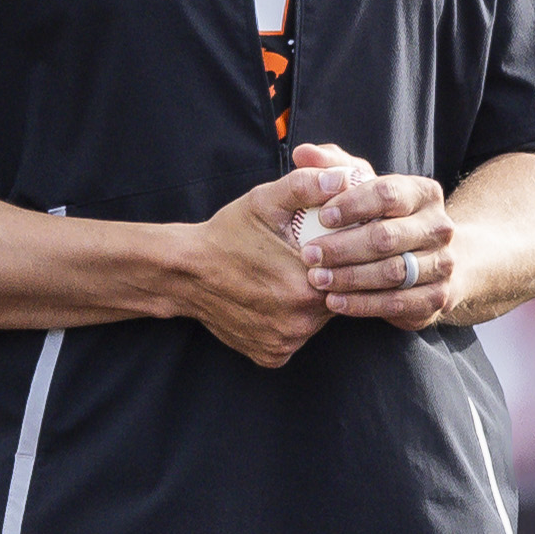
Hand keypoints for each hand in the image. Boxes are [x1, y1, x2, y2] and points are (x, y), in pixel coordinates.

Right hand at [173, 170, 336, 367]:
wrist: (185, 273)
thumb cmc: (226, 236)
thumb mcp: (264, 202)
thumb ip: (305, 187)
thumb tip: (340, 178)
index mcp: (307, 288)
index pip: (349, 274)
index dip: (342, 257)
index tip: (325, 245)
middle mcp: (299, 324)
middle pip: (336, 300)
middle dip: (330, 280)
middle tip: (305, 260)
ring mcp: (285, 343)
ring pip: (316, 320)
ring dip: (310, 302)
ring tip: (289, 278)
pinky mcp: (272, 356)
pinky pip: (293, 338)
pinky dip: (288, 321)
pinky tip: (274, 300)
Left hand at [292, 141, 456, 332]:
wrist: (431, 260)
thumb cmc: (385, 217)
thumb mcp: (363, 187)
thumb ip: (332, 166)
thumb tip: (302, 153)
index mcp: (424, 193)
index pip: (387, 193)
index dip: (353, 205)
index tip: (322, 216)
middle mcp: (439, 227)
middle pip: (387, 237)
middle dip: (342, 247)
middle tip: (308, 254)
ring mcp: (442, 264)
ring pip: (392, 273)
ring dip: (349, 277)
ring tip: (316, 279)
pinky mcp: (436, 297)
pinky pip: (396, 303)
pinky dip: (362, 304)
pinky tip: (334, 302)